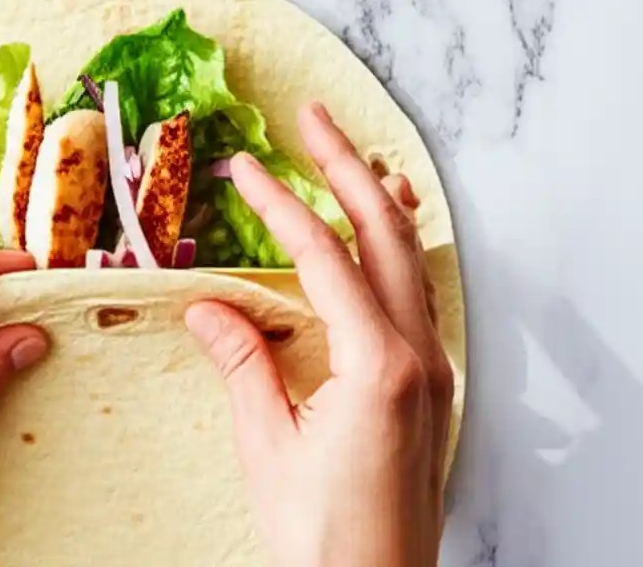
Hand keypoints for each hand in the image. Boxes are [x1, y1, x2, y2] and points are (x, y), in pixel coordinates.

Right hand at [185, 104, 452, 566]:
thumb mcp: (268, 447)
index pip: (324, 259)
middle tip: (313, 117)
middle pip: (385, 234)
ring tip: (350, 156)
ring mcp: (431, 371)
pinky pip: (414, 294)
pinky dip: (391, 250)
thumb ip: (244, 365)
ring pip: (409, 259)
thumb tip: (210, 308)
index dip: (280, 206)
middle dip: (348, 166)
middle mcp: (418, 357)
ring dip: (377, 201)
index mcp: (378, 365)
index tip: (243, 168)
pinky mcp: (426, 388)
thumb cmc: (326, 539)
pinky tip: (376, 240)